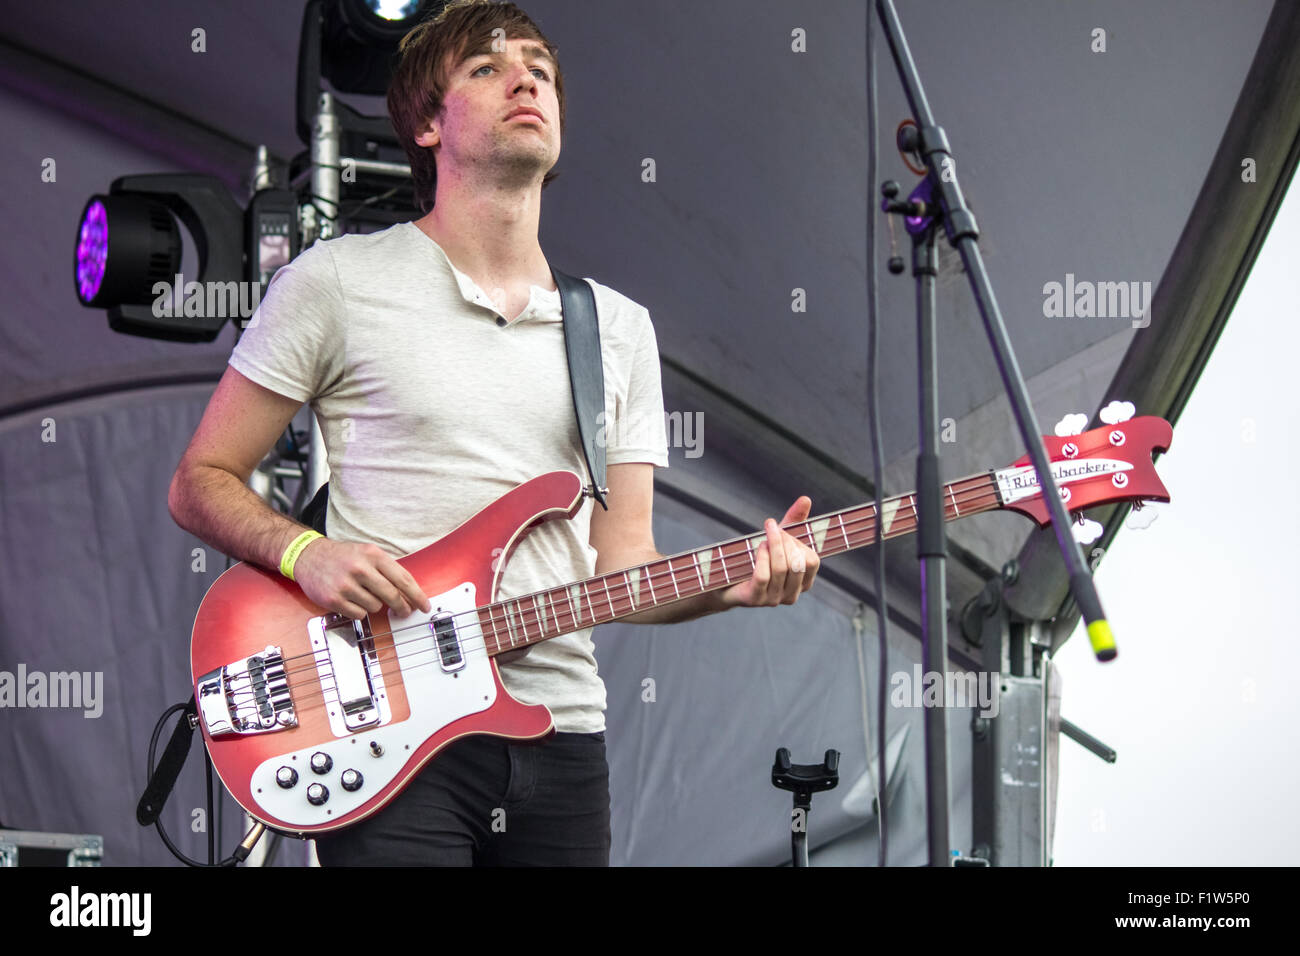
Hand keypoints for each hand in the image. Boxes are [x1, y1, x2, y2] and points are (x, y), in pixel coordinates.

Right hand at [291, 537, 430, 620]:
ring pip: (376, 607)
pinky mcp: (334, 599)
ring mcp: (346, 585)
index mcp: (373, 555)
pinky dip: (359, 611)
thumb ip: (387, 570)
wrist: (308, 556)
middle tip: (404, 612)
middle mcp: (360, 568)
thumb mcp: (367, 553)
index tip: (424, 605)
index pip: (403, 579)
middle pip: (392, 596)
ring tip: (363, 594)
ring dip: (374, 605)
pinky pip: (359, 614)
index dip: (417, 595)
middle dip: (402, 607)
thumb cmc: (342, 556)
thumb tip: (409, 594)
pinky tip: (352, 600)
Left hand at [720, 496, 820, 607]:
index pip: (812, 562)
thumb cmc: (757, 559)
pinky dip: (762, 557)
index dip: (799, 543)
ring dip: (772, 546)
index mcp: (802, 583)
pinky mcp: (754, 599)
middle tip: (771, 528)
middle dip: (784, 541)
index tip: (785, 530)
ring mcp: (773, 599)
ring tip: (764, 536)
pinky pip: (763, 576)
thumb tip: (806, 499)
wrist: (725, 582)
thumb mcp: (778, 539)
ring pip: (780, 569)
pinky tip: (758, 547)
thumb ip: (793, 521)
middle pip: (797, 564)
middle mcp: (791, 595)